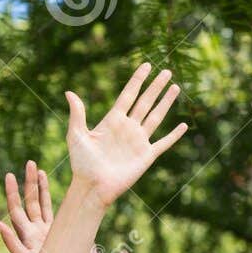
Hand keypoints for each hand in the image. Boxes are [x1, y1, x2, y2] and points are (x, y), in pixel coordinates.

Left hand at [0, 161, 52, 252]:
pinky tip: (46, 183)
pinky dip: (48, 197)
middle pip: (29, 202)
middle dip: (28, 183)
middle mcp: (32, 230)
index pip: (16, 209)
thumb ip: (10, 242)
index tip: (9, 177)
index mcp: (24, 235)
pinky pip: (50, 211)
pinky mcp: (54, 233)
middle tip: (28, 162)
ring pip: (39, 204)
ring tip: (35, 168)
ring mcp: (43, 230)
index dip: (12, 193)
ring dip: (38, 187)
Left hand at [66, 63, 188, 205]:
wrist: (92, 187)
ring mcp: (138, 141)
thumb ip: (76, 114)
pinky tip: (183, 125)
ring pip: (156, 117)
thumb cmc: (81, 164)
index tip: (146, 65)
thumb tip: (69, 92)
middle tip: (166, 71)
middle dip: (155, 86)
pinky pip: (164, 143)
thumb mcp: (76, 136)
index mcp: (112, 121)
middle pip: (145, 102)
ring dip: (166, 102)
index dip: (137, 80)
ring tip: (175, 87)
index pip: (128, 95)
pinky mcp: (146, 156)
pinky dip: (174, 135)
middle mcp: (127, 128)